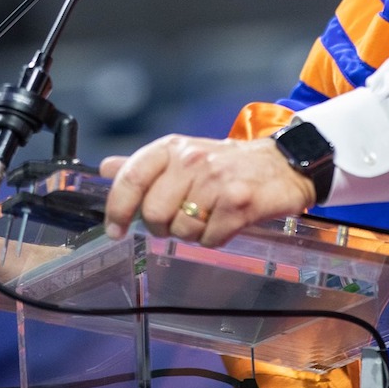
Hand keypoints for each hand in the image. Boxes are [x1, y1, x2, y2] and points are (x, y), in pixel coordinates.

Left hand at [100, 134, 315, 248]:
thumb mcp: (183, 155)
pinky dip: (215, 238)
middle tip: (180, 220)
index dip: (117, 208)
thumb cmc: (227, 164)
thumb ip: (144, 166)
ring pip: (181, 230)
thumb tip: (106, 168)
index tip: (115, 230)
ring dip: (192, 234)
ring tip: (209, 216)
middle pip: (153, 213)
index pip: (131, 177)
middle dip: (162, 227)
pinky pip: (209, 239)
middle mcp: (191, 160)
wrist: (281, 164)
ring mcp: (215, 180)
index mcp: (173, 148)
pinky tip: (226, 222)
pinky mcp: (238, 202)